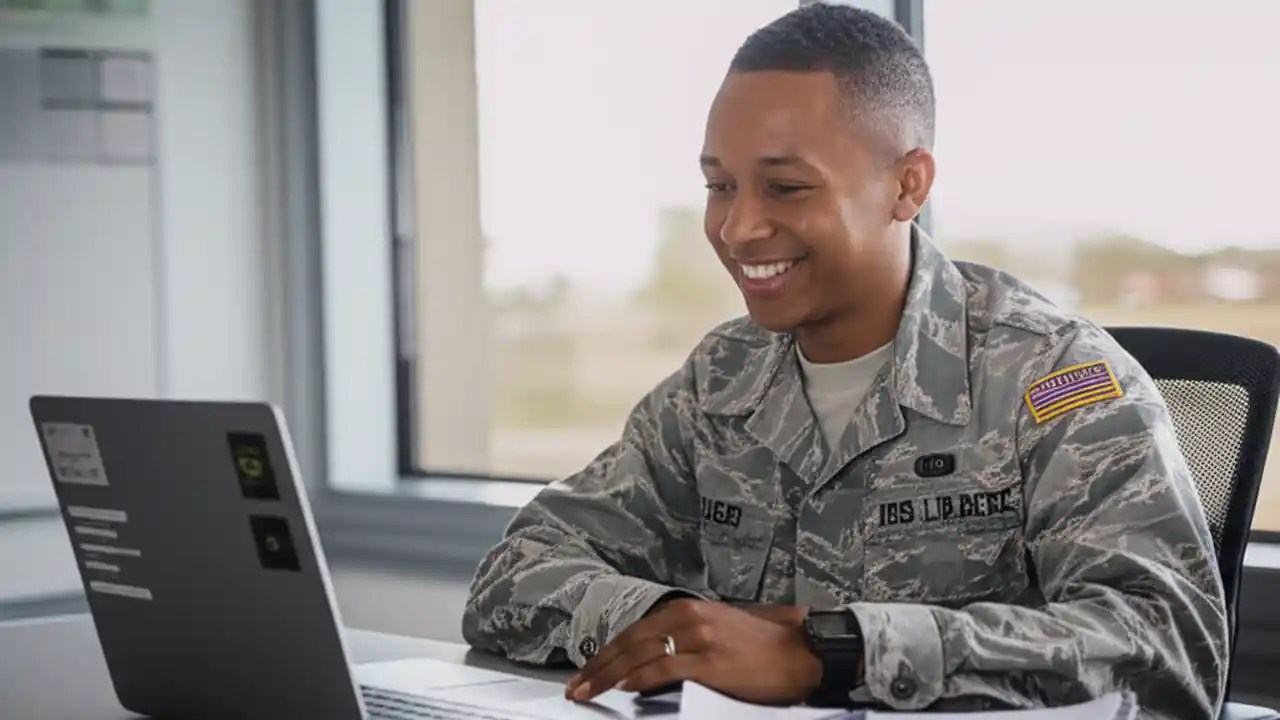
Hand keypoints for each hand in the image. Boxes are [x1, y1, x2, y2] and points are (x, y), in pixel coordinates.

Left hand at [564, 598, 821, 704]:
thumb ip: (682, 637)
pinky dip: (642, 678)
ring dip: (609, 676)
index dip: (605, 652)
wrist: (800, 651)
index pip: (634, 632)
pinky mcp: (712, 662)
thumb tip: (647, 658)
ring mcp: (699, 639)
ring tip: (588, 692)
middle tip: (575, 686)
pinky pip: (667, 668)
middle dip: (598, 666)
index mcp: (687, 610)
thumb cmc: (760, 646)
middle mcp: (689, 619)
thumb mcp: (715, 630)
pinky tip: (625, 688)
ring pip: (641, 656)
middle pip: (630, 643)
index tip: (584, 670)